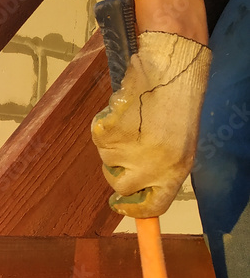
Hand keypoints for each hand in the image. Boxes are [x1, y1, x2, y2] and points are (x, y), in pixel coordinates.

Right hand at [93, 30, 210, 217]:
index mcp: (175, 171)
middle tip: (123, 150)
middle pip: (120, 185)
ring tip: (132, 118)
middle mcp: (152, 167)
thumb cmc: (177, 102)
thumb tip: (135, 192)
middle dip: (116, 170)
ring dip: (113, 142)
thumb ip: (161, 169)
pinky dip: (104, 124)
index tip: (119, 204)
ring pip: (107, 159)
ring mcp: (130, 153)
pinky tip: (122, 110)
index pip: (153, 206)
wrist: (170, 69)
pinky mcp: (112, 135)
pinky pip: (99, 138)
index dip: (133, 209)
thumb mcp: (178, 143)